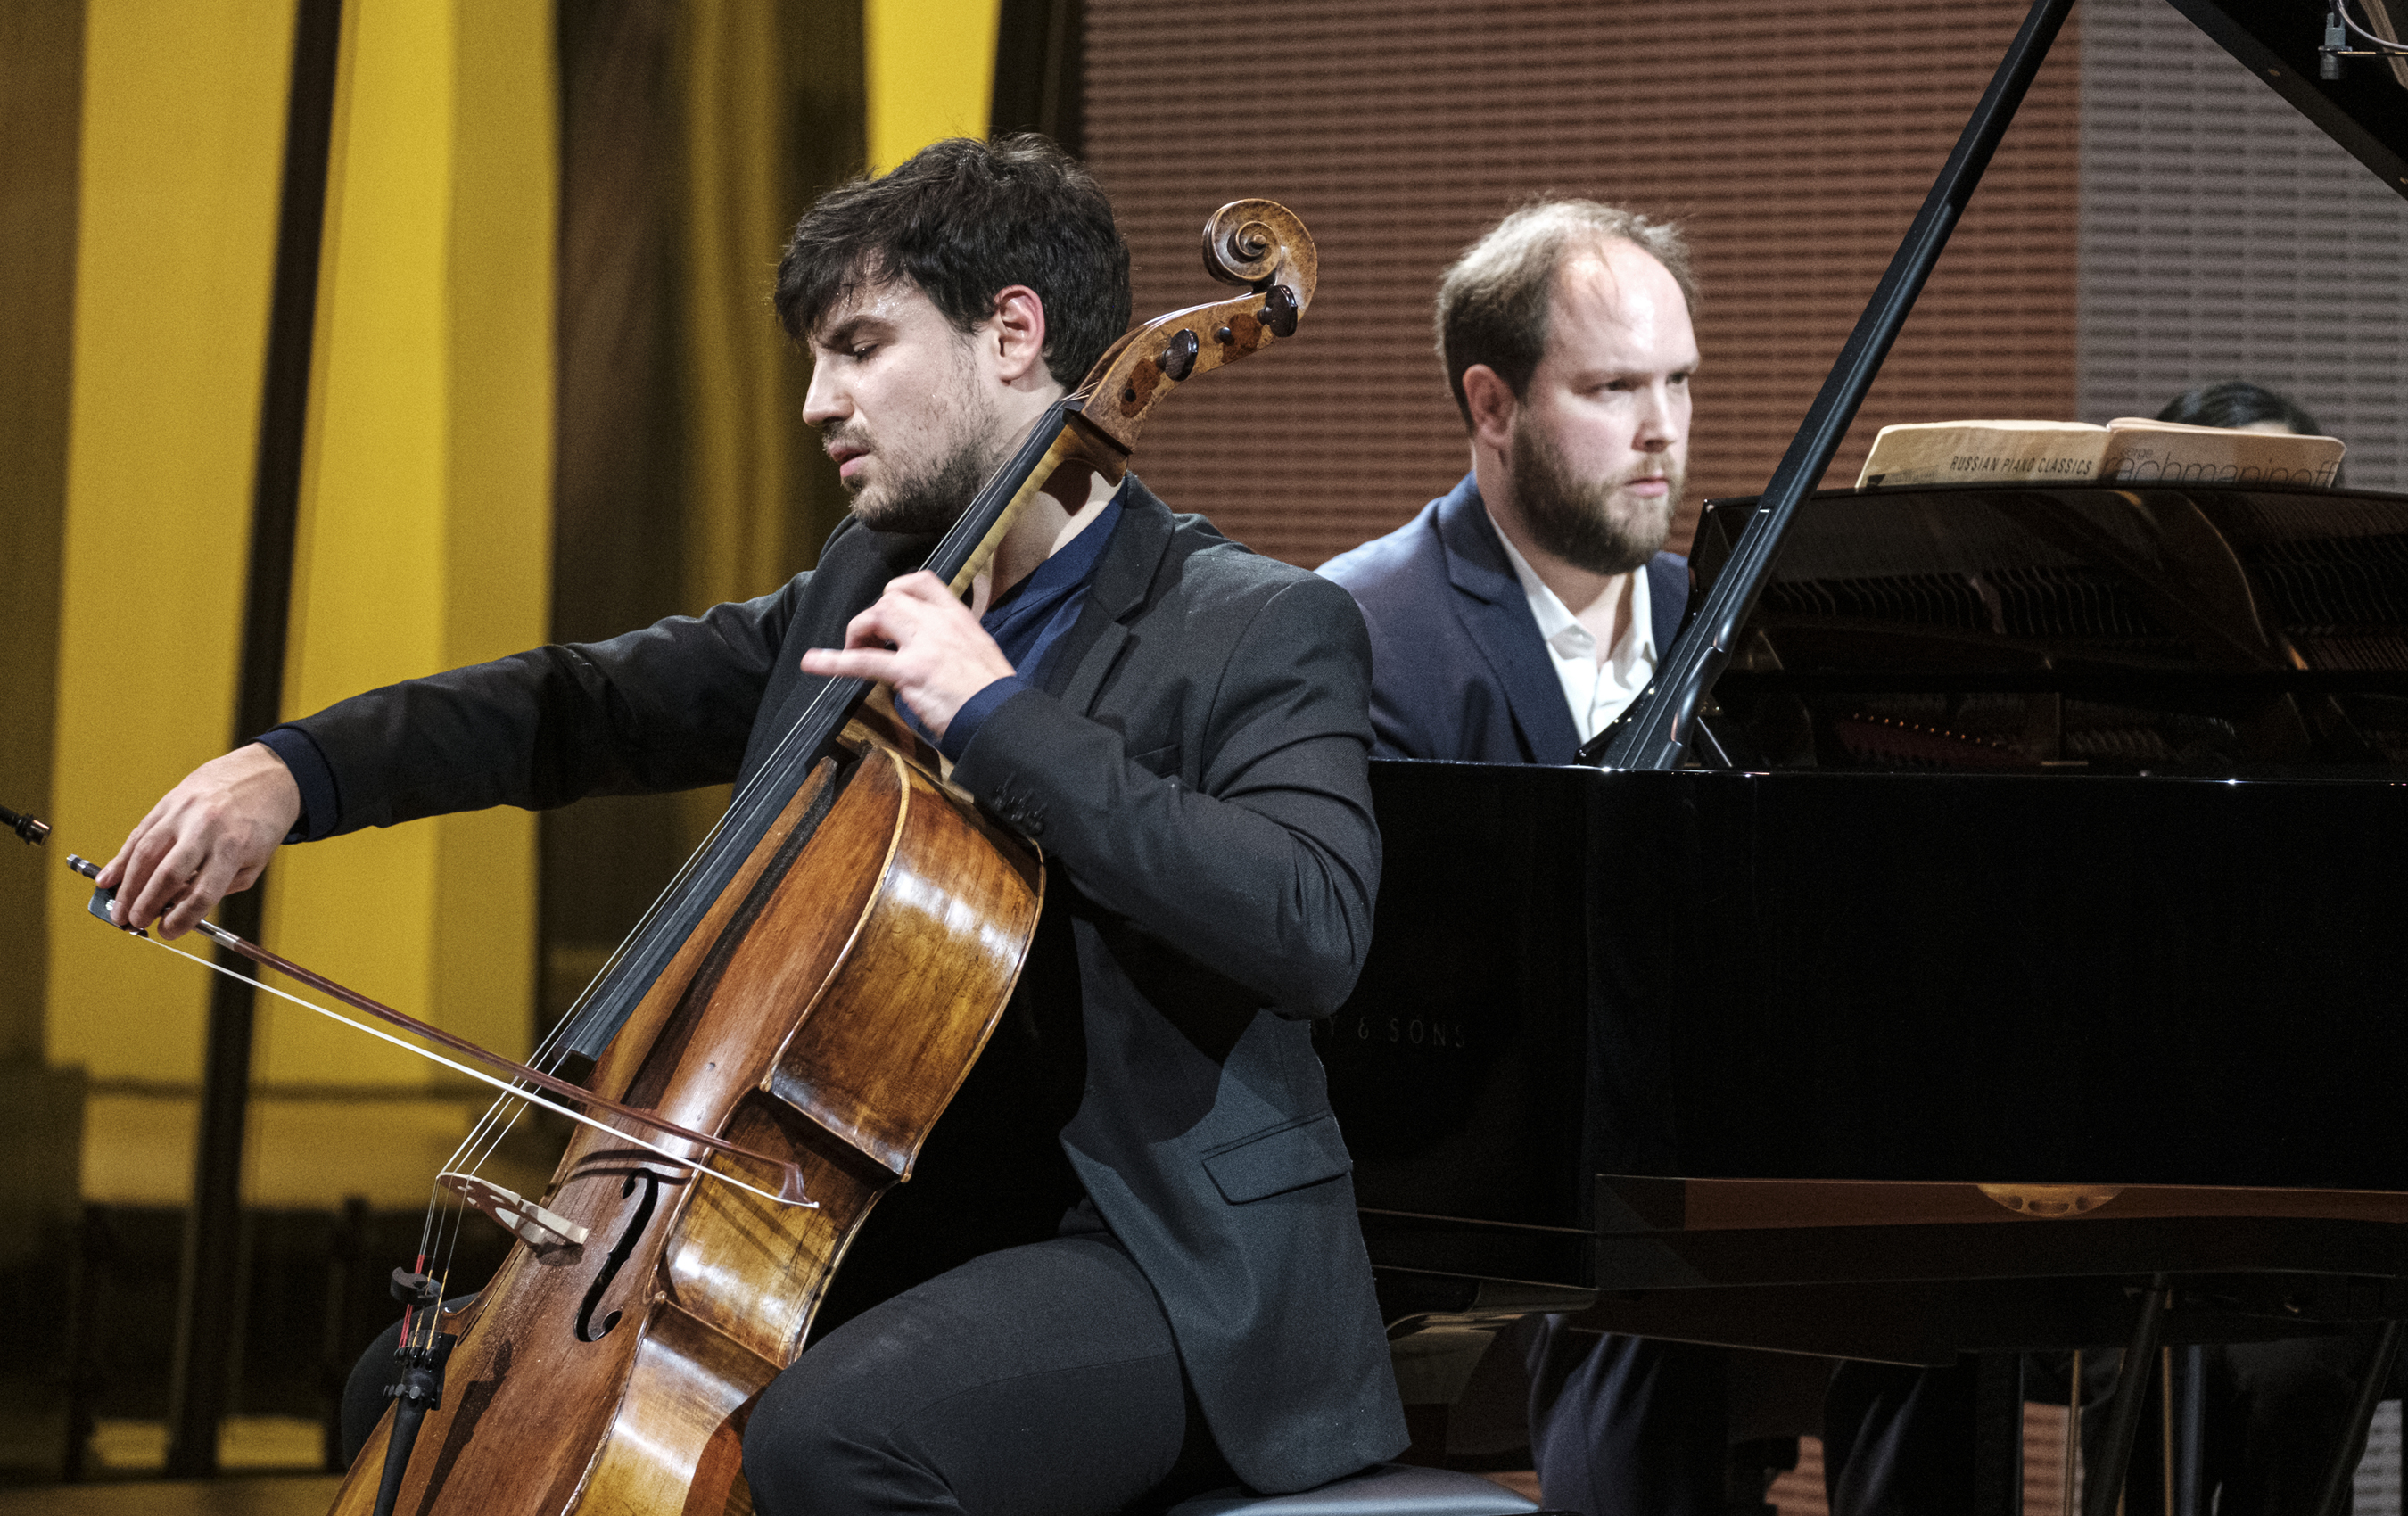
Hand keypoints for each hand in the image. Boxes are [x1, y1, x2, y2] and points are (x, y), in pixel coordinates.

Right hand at [96, 742, 301, 937]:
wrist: (268, 774)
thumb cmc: (261, 823)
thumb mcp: (254, 862)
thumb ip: (219, 887)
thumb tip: (177, 906)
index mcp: (232, 848)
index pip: (201, 893)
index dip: (181, 918)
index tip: (167, 932)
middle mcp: (205, 829)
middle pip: (167, 875)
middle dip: (145, 904)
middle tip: (132, 923)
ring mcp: (183, 813)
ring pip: (145, 853)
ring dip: (126, 886)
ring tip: (117, 909)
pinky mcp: (168, 801)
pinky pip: (139, 833)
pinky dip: (121, 858)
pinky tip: (108, 878)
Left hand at [798, 572, 1015, 740]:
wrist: (1003, 718)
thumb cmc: (993, 697)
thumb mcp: (980, 655)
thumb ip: (954, 645)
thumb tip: (931, 653)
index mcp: (960, 619)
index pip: (923, 582)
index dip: (897, 592)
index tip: (889, 610)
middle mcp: (941, 624)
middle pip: (891, 599)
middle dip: (872, 619)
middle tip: (869, 645)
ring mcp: (925, 646)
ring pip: (877, 617)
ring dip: (857, 634)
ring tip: (853, 656)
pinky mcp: (911, 672)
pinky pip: (863, 662)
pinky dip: (833, 661)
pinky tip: (813, 664)